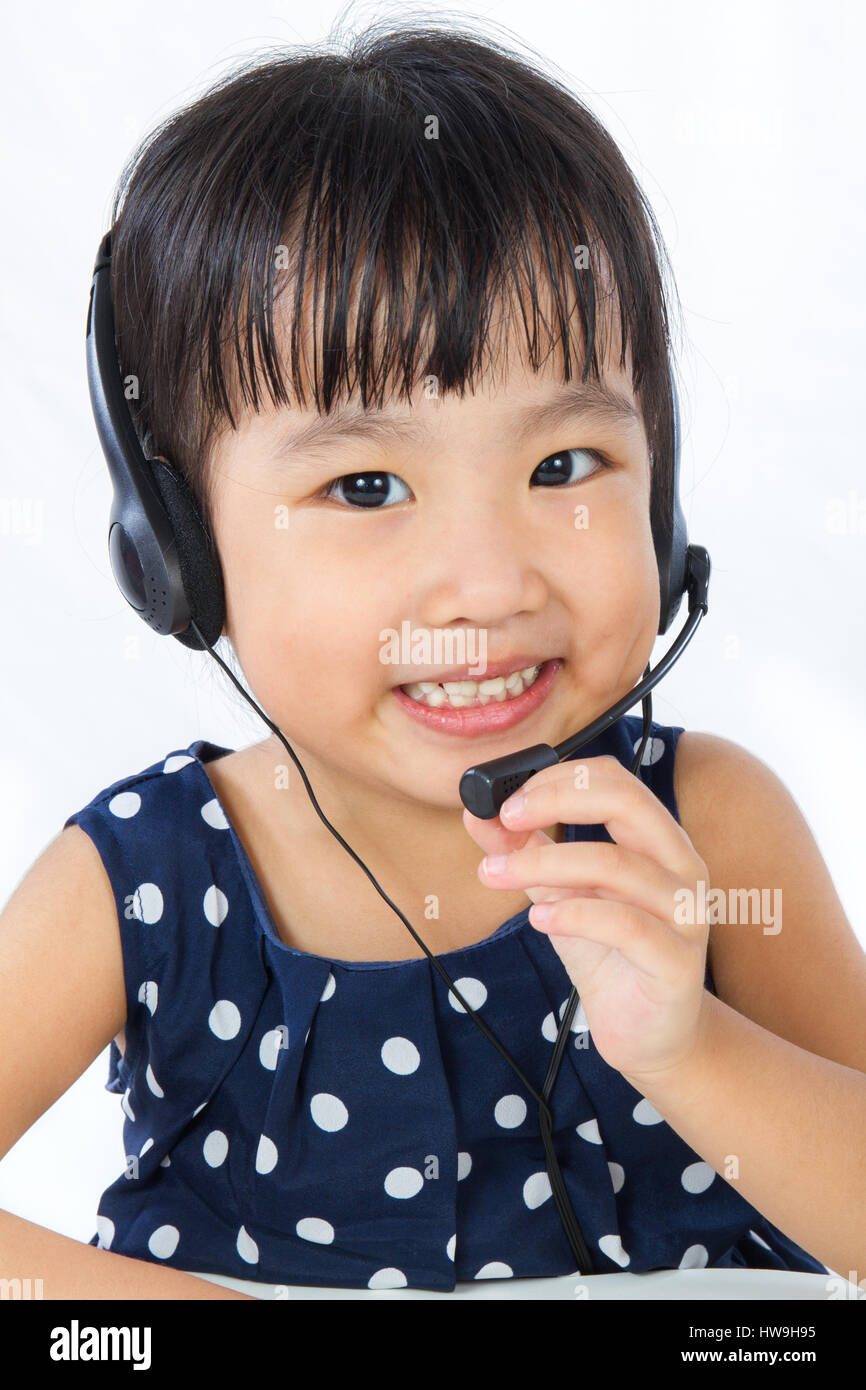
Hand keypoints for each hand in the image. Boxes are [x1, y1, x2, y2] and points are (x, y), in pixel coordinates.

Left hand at [462, 755, 710, 1085]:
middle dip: (557, 801)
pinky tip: (539, 918)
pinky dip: (575, 915)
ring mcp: (685, 913)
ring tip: (496, 873)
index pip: (615, 780)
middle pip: (626, 802)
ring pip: (617, 865)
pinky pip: (626, 925)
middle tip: (505, 817)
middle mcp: (680, 866)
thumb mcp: (559, 894)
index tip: (507, 798)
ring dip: (545, 863)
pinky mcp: (677, 962)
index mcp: (657, 840)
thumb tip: (476, 813)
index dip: (558, 778)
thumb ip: (525, 852)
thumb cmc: (609, 954)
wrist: (647, 1033)